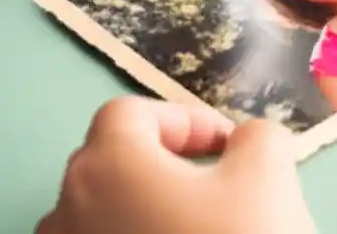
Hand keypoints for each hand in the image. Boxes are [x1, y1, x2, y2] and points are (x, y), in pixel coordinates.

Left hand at [37, 97, 314, 233]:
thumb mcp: (268, 174)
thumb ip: (256, 136)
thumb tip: (244, 141)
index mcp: (107, 164)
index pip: (131, 114)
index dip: (185, 119)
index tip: (228, 147)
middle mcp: (68, 208)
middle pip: (111, 161)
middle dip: (165, 163)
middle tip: (217, 183)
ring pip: (102, 213)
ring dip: (144, 207)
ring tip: (197, 225)